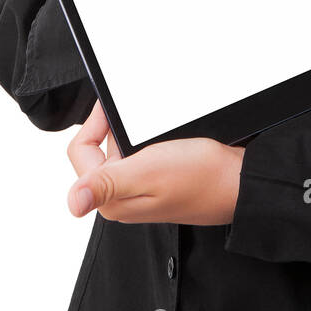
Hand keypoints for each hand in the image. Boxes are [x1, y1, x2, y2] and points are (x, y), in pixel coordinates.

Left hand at [67, 99, 245, 224]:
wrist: (237, 182)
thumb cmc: (200, 178)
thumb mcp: (148, 172)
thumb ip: (106, 184)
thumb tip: (73, 203)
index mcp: (112, 199)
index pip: (80, 151)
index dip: (94, 123)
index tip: (112, 107)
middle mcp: (121, 197)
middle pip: (99, 149)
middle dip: (115, 128)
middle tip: (141, 122)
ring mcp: (139, 189)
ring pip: (120, 148)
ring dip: (133, 133)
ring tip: (156, 130)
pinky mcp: (155, 182)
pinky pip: (139, 154)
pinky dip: (146, 140)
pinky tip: (164, 139)